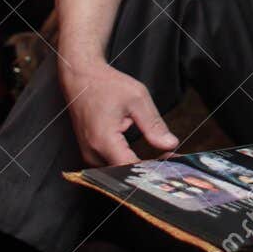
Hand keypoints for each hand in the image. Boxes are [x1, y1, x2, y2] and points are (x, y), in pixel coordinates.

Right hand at [62, 62, 178, 166]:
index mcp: (103, 140)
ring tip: (162, 159)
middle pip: (126, 173)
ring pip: (119, 172)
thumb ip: (154, 125)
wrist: (80, 77)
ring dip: (140, 168)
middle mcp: (93, 152)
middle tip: (172, 160)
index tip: (172, 164)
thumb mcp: (137, 99)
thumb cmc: (105, 84)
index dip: (154, 169)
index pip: (132, 167)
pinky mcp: (91, 153)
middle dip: (150, 170)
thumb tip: (170, 144)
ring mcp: (89, 155)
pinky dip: (129, 163)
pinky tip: (146, 157)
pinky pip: (112, 165)